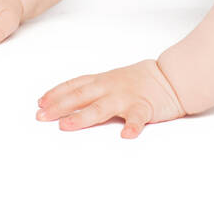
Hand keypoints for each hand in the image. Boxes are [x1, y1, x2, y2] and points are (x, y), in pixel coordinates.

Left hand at [36, 59, 186, 138]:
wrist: (172, 77)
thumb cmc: (142, 80)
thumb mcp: (114, 79)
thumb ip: (95, 89)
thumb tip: (67, 102)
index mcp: (104, 80)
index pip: (75, 85)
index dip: (56, 93)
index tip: (40, 103)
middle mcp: (112, 87)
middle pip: (82, 96)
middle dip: (60, 106)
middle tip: (42, 117)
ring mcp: (128, 97)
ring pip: (103, 107)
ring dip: (83, 116)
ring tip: (67, 126)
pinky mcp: (146, 107)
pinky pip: (138, 118)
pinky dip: (132, 126)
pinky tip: (126, 135)